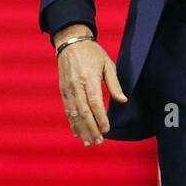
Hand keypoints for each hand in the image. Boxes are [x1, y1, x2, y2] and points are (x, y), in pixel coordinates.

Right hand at [56, 29, 127, 144]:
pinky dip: (72, 122)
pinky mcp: (63, 90)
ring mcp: (68, 89)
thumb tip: (123, 100)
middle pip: (83, 112)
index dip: (101, 118)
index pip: (95, 103)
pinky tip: (77, 132)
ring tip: (88, 142)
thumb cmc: (92, 53)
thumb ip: (114, 84)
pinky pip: (67, 110)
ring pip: (74, 114)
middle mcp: (76, 86)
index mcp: (89, 79)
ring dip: (81, 129)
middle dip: (91, 129)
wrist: (71, 42)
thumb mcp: (108, 64)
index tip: (107, 130)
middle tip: (98, 142)